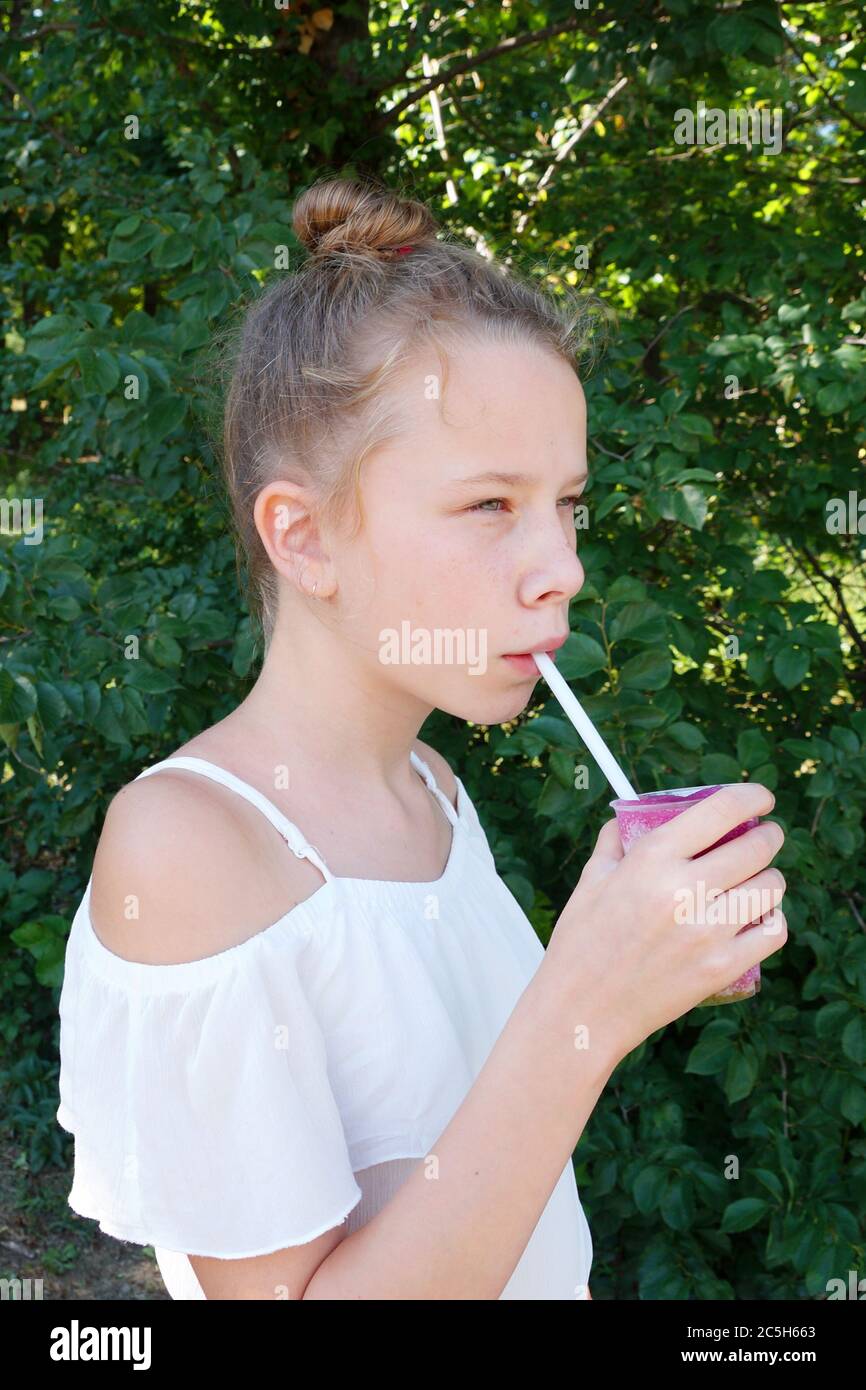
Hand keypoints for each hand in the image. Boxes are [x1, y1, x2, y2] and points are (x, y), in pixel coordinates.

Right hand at [544, 784, 787, 1061]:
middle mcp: (684, 889)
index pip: (722, 810)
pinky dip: (772, 920)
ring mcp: (707, 931)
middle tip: (765, 836)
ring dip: (770, 878)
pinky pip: (774, 932)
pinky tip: (758, 917)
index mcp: (652, 859)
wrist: (582, 1009)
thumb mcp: (591, 879)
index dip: (752, 796)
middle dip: (769, 835)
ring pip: (771, 888)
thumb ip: (615, 841)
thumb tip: (635, 815)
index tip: (760, 798)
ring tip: (758, 880)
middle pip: (757, 847)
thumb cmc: (581, 941)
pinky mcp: (722, 967)